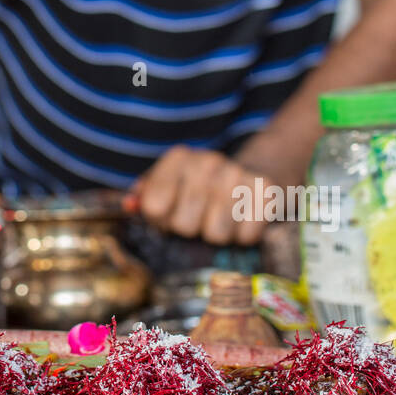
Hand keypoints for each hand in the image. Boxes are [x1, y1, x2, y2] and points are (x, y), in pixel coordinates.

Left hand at [132, 146, 274, 245]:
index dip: (161, 220)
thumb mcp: (168, 186)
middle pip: (184, 225)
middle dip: (190, 231)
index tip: (170, 215)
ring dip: (218, 235)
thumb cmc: (199, 189)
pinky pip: (246, 236)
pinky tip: (242, 220)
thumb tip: (130, 205)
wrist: (250, 175)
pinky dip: (243, 236)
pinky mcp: (265, 191)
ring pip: (216, 234)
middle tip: (199, 220)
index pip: (154, 207)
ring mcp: (238, 174)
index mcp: (179, 158)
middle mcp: (207, 161)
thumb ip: (145, 196)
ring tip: (221, 220)